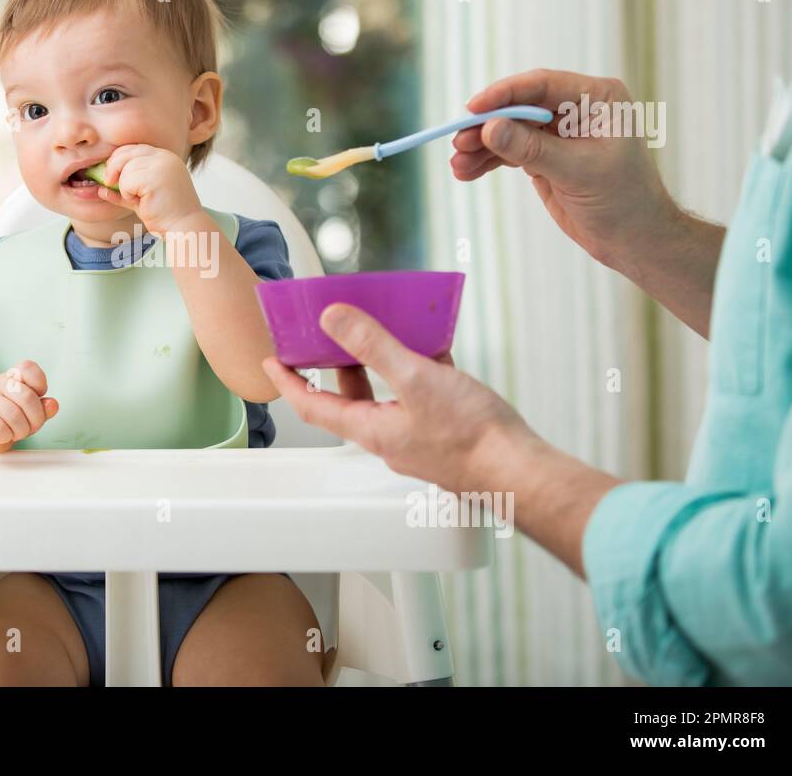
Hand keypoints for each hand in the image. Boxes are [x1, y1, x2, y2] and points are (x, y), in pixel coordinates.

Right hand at [0, 359, 58, 453]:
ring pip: (13, 415)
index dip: (39, 384)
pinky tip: (5, 435)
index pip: (28, 368)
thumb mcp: (31, 411)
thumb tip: (52, 405)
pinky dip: (7, 436)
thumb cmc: (9, 418)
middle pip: (26, 397)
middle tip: (31, 426)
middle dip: (36, 419)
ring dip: (22, 430)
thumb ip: (44, 408)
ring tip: (17, 432)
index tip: (39, 397)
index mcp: (14, 376)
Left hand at [96, 144, 204, 235]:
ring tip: (139, 199)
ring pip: (126, 168)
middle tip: (109, 183)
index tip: (111, 176)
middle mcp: (164, 157)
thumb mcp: (140, 198)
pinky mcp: (156, 176)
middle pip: (126, 152)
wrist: (184, 227)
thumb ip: (123, 190)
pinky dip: (128, 193)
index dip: (117, 159)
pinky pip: (127, 180)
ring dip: (124, 186)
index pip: (133, 148)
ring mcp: (162, 165)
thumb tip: (100, 188)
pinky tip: (142, 202)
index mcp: (164, 157)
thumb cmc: (164, 215)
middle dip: (113, 167)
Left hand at [261, 303, 528, 491]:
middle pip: (350, 398)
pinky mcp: (447, 431)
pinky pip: (423, 394)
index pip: (314, 407)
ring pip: (389, 393)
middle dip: (335, 366)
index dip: (289, 383)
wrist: (520, 471)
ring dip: (379, 362)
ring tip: (378, 329)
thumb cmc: (471, 436)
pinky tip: (432, 345)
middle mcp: (390, 436)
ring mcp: (419, 435)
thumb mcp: (415, 379)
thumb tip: (331, 318)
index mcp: (372, 430)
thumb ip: (372, 346)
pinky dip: (419, 367)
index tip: (271, 362)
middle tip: (324, 338)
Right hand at [451, 69, 678, 271]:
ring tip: (458, 165)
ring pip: (509, 130)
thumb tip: (490, 128)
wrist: (633, 239)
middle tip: (458, 143)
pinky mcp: (544, 155)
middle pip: (519, 107)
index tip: (472, 109)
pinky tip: (467, 172)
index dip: (504, 94)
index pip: (542, 86)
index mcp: (597, 98)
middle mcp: (576, 108)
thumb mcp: (577, 172)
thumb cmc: (622, 201)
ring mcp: (558, 132)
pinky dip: (487, 161)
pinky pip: (509, 151)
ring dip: (481, 147)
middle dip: (487, 126)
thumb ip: (532, 149)